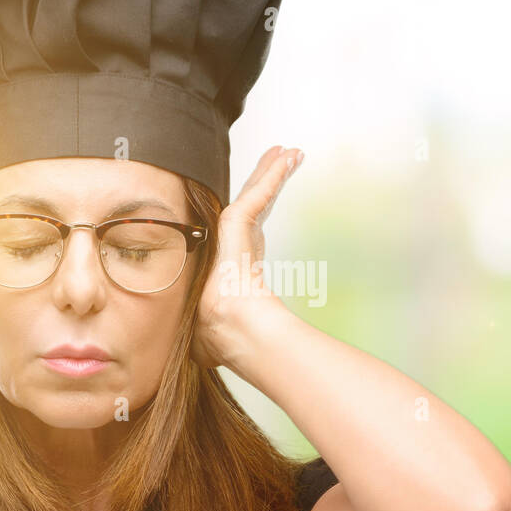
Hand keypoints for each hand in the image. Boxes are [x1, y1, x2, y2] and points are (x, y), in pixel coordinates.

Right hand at [192, 145, 303, 369]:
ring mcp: (232, 232)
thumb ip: (222, 333)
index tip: (264, 189)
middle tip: (279, 156)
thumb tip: (219, 358)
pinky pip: (259, 193)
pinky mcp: (236, 224)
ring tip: (290, 151)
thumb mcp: (224, 329)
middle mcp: (231, 243)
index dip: (255, 206)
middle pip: (252, 202)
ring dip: (272, 170)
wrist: (232, 329)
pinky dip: (273, 174)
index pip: (247, 226)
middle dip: (264, 178)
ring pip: (257, 193)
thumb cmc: (222, 335)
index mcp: (231, 262)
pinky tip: (288, 157)